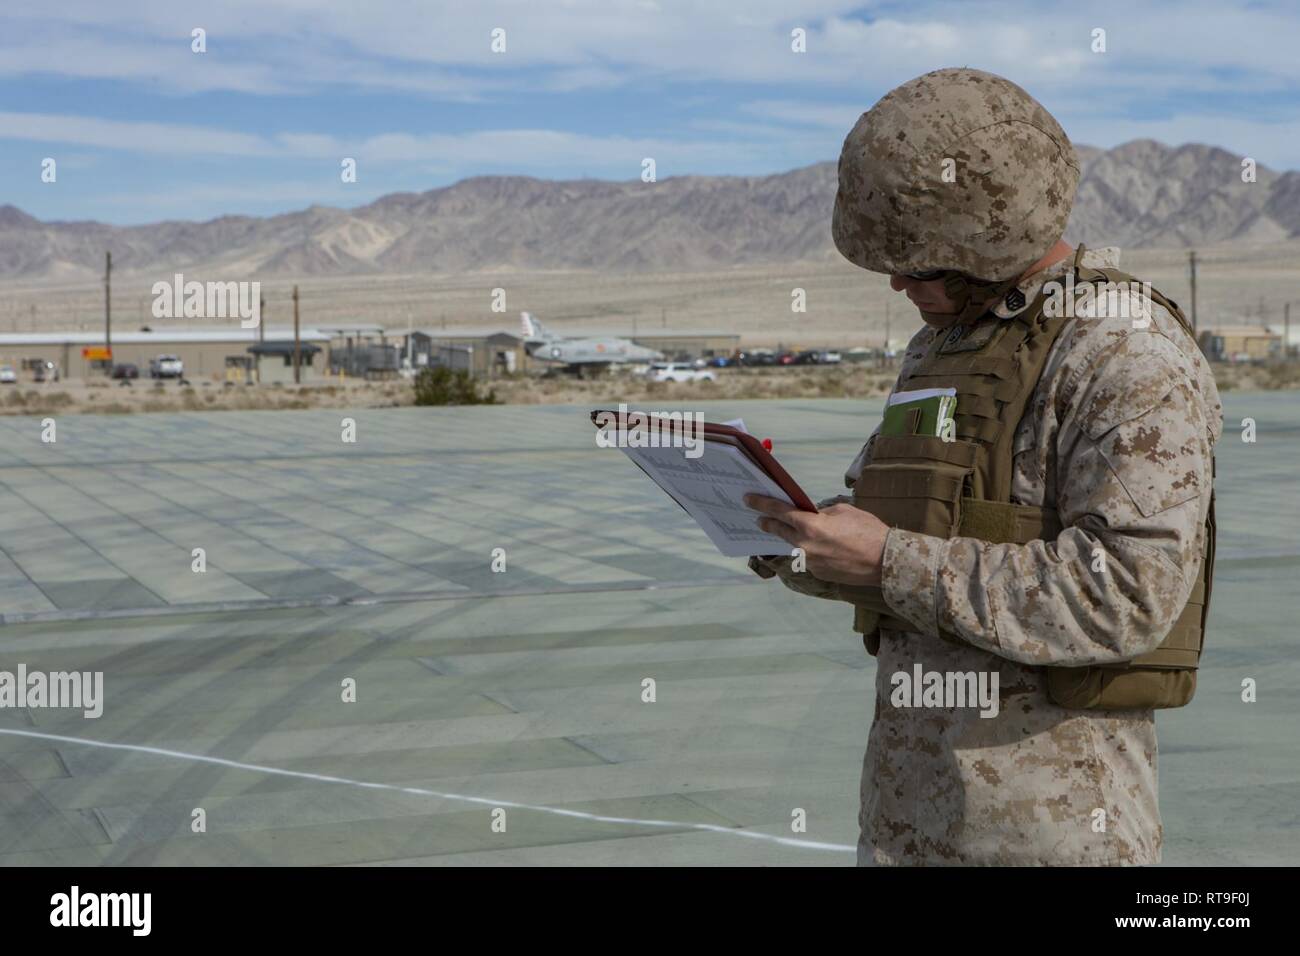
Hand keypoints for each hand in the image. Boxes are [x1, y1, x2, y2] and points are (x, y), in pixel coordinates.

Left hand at [745, 494, 888, 586]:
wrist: (886, 562)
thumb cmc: (868, 532)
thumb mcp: (844, 511)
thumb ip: (822, 513)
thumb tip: (812, 516)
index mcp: (810, 526)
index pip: (779, 512)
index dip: (762, 504)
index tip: (749, 499)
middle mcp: (805, 546)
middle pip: (780, 531)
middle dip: (768, 523)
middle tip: (759, 518)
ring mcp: (811, 563)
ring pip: (795, 546)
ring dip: (793, 538)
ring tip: (794, 531)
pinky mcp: (819, 574)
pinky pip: (809, 559)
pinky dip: (811, 551)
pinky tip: (822, 547)